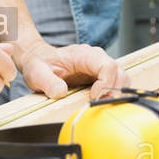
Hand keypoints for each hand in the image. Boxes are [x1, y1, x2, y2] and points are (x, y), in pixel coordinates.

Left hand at [10, 41, 129, 99]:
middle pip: (119, 73)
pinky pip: (115, 84)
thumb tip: (60, 92)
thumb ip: (48, 82)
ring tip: (98, 104)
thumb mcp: (38, 73)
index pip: (108, 66)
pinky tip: (98, 102)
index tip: (93, 97)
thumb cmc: (39, 64)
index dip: (106, 84)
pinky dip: (112, 95)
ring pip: (121, 78)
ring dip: (115, 93)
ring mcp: (100, 66)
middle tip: (97, 104)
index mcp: (84, 55)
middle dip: (113, 91)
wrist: (38, 60)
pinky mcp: (100, 76)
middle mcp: (96, 58)